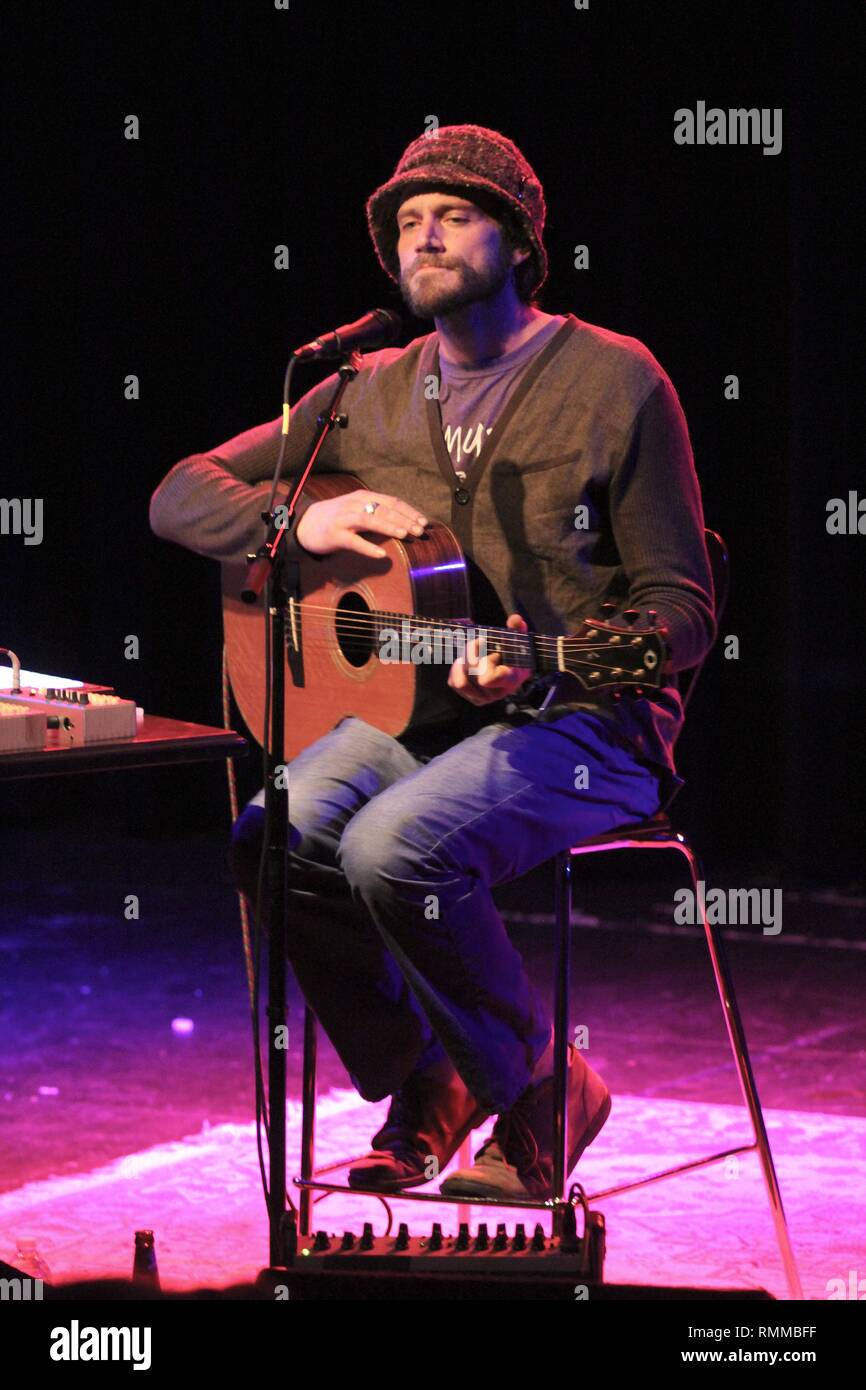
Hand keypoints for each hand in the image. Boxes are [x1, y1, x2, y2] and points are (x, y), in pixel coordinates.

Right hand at [295, 490, 427, 558]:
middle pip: (384, 509)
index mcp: (364, 497)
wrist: (305, 524)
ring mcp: (343, 518)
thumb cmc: (338, 518)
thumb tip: (406, 523)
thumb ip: (378, 513)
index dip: (409, 511)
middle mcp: (354, 504)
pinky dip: (368, 547)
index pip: (391, 501)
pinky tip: (381, 555)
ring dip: (389, 527)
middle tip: (421, 531)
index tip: (424, 521)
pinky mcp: (334, 534)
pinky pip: (353, 541)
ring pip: (370, 520)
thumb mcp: (359, 510)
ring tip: (405, 535)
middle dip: (404, 520)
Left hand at [448, 613, 532, 705]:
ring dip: (463, 663)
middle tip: (481, 643)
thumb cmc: (515, 655)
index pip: (487, 679)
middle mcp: (496, 694)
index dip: (486, 662)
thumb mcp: (519, 641)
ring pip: (461, 682)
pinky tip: (465, 661)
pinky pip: (454, 683)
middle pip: (472, 674)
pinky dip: (456, 670)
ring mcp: (483, 698)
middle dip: (473, 654)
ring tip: (471, 653)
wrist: (513, 671)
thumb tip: (515, 618)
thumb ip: (518, 629)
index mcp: (509, 680)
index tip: (494, 650)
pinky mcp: (470, 697)